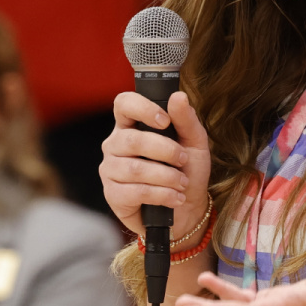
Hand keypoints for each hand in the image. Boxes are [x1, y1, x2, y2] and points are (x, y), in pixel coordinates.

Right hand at [99, 89, 212, 243]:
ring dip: (166, 177)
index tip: (165, 121)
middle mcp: (116, 144)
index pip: (124, 104)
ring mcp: (111, 169)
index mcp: (132, 125)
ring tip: (182, 183)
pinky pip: (136, 192)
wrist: (187, 209)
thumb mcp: (194, 143)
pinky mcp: (113, 195)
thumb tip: (178, 96)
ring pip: (135, 169)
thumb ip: (186, 120)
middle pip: (132, 140)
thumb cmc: (187, 171)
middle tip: (183, 160)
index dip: (142, 108)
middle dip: (165, 150)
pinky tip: (175, 198)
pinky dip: (162, 195)